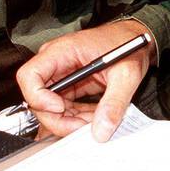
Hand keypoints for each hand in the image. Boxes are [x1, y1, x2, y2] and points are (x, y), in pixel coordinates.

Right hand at [15, 19, 153, 141]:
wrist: (140, 40)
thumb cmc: (130, 45)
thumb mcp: (126, 73)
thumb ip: (114, 102)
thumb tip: (102, 130)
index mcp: (62, 51)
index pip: (29, 75)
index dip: (38, 96)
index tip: (59, 108)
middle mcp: (57, 63)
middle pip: (38, 98)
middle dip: (58, 118)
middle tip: (82, 127)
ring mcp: (63, 75)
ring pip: (51, 107)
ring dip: (70, 120)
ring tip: (96, 121)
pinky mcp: (72, 86)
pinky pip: (65, 108)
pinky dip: (78, 118)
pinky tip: (95, 118)